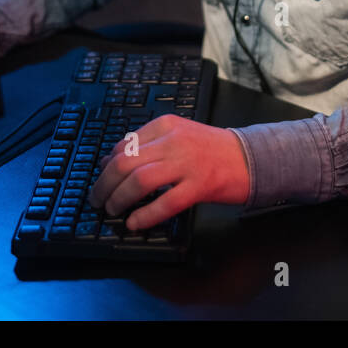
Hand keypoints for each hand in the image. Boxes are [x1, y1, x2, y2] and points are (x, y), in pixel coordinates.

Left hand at [86, 114, 249, 229]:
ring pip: (140, 181)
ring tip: (113, 210)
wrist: (250, 157)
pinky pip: (165, 202)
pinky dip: (145, 215)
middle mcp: (173, 141)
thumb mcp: (177, 136)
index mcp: (166, 125)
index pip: (124, 144)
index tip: (100, 178)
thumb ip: (148, 144)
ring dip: (119, 199)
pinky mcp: (200, 186)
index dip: (106, 165)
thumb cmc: (211, 149)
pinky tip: (135, 222)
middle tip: (98, 199)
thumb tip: (110, 160)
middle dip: (105, 184)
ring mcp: (187, 163)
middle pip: (125, 162)